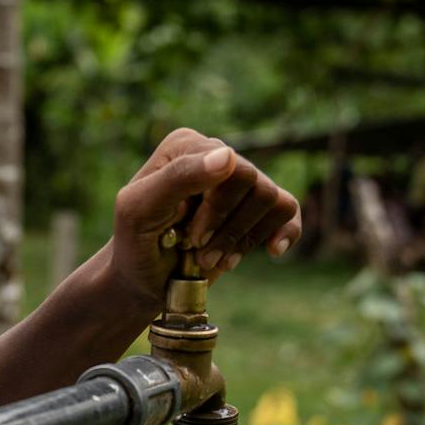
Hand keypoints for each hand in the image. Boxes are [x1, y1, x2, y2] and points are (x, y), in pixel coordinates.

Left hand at [106, 128, 301, 309]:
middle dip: (230, 227)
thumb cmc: (135, 242)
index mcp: (188, 146)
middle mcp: (217, 156)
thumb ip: (179, 176)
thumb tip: (229, 155)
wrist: (143, 278)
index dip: (218, 209)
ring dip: (243, 240)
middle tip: (200, 251)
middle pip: (257, 184)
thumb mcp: (141, 209)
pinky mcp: (256, 210)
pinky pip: (289, 211)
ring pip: (274, 201)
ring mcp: (240, 183)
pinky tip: (271, 250)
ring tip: (212, 259)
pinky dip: (284, 233)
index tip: (191, 237)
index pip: (231, 166)